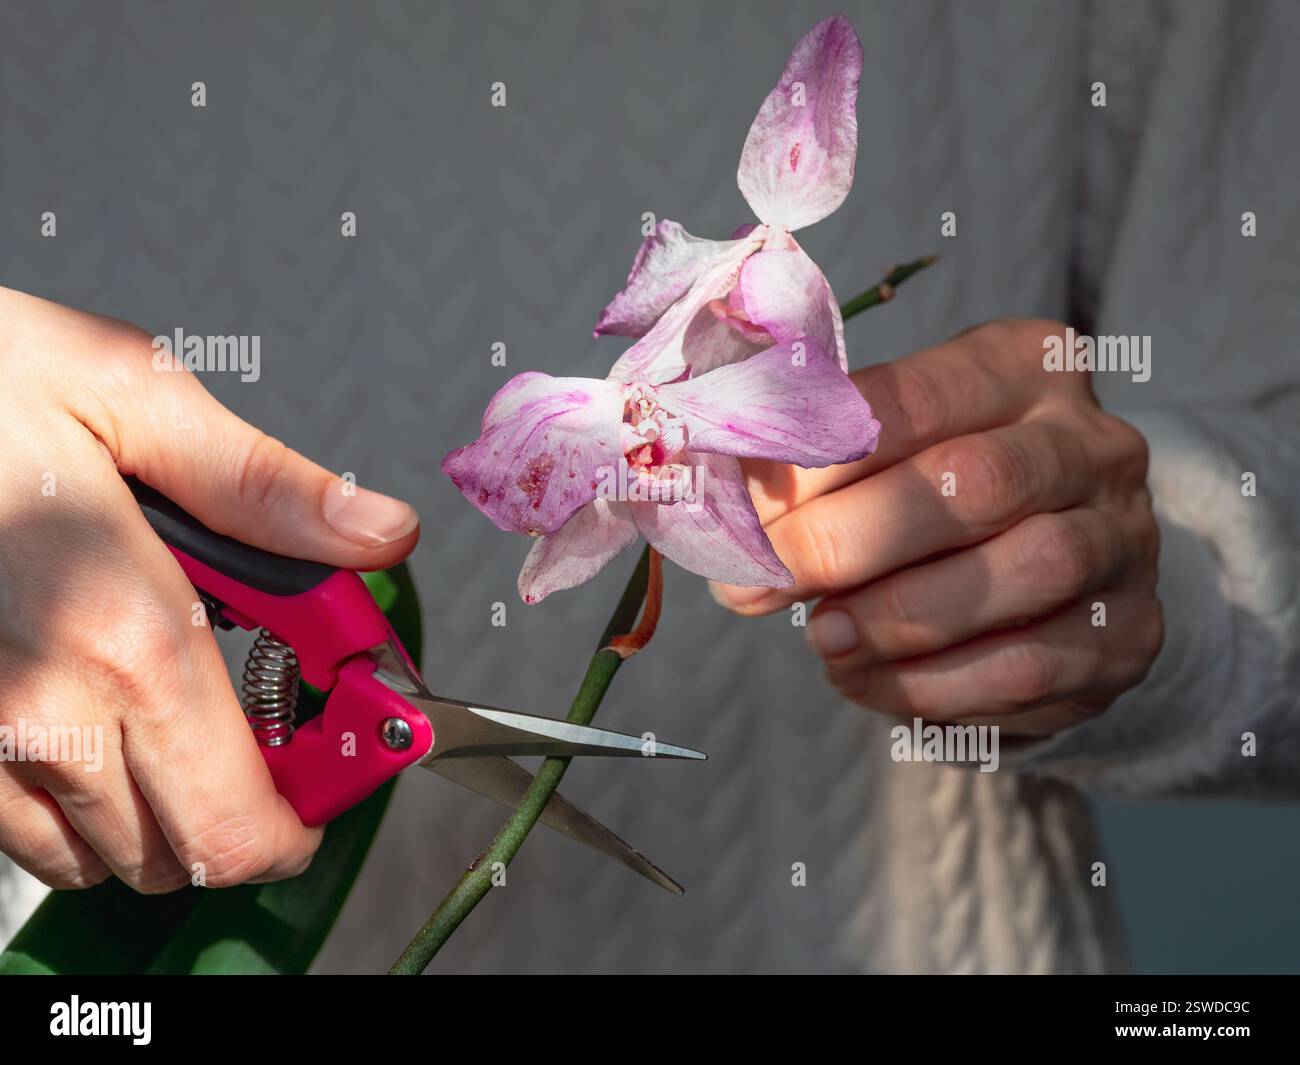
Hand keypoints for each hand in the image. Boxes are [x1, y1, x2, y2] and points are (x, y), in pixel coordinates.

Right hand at [0, 286, 418, 890]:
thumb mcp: (133, 394)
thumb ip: (265, 486)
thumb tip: (382, 533)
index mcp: (126, 632)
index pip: (243, 817)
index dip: (312, 809)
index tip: (338, 756)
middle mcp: (47, 711)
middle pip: (188, 857)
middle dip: (254, 811)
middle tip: (272, 723)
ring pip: (106, 856)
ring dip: (171, 809)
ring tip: (183, 707)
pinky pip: (28, 835)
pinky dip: (86, 807)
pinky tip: (104, 719)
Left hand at [711, 319, 1162, 736]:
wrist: (1060, 564)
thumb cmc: (940, 489)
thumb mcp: (887, 449)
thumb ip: (813, 470)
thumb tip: (720, 524)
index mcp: (1022, 364)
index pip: (915, 398)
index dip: (819, 461)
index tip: (744, 515)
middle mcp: (1092, 442)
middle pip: (977, 481)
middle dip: (850, 540)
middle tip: (762, 583)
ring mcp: (1125, 538)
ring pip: (1022, 573)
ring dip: (898, 618)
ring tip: (822, 641)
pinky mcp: (1130, 632)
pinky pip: (1032, 666)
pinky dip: (932, 684)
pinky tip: (865, 679)